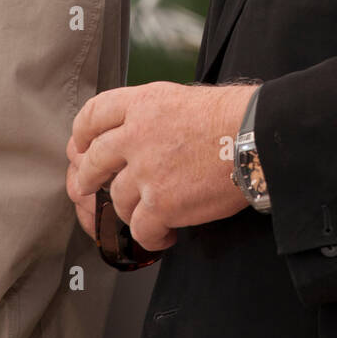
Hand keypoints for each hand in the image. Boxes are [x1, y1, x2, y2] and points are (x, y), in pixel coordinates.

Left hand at [66, 81, 253, 251]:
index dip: (81, 133)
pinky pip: (141, 230)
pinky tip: (165, 236)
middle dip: (88, 178)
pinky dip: (152, 238)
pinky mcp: (162, 202)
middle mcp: (137, 134)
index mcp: (143, 104)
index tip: (80, 146)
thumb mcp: (183, 100)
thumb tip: (142, 134)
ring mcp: (147, 170)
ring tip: (150, 217)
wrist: (256, 136)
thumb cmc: (233, 116)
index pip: (94, 114)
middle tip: (90, 189)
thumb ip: (154, 115)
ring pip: (118, 200)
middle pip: (93, 160)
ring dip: (131, 212)